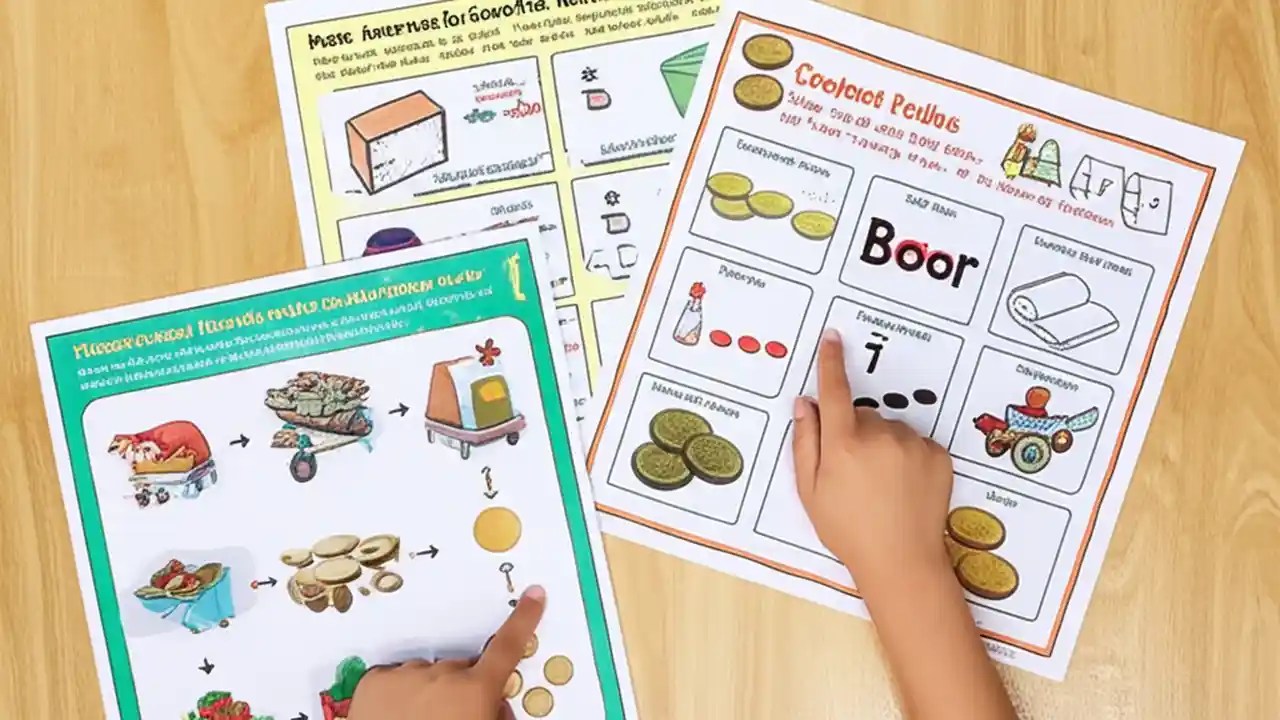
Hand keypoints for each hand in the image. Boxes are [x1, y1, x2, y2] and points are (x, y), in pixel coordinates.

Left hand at [347, 586, 545, 719]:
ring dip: (427, 692)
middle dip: (460, 689)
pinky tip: (395, 716)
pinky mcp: (374, 681)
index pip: (507, 647)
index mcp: (475, 691)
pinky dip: (397, 694)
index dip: (524, 619)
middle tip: (452, 717)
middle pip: (460, 671)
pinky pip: (394, 679)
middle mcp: (442, 674)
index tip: (534, 595)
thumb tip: (496, 705)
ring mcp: (405, 674)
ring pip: (426, 675)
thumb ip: (496, 715)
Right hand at [792, 329, 954, 597]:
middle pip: (862, 416)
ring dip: (883, 446)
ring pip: (890, 430)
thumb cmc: (847, 530)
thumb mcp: (810, 491)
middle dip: (855, 433)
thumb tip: (805, 404)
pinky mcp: (938, 455)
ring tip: (882, 485)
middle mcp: (880, 436)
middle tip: (853, 473)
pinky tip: (903, 486)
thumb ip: (805, 442)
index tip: (832, 338)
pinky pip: (916, 443)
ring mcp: (912, 444)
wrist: (901, 561)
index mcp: (843, 443)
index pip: (834, 391)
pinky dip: (908, 457)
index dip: (831, 362)